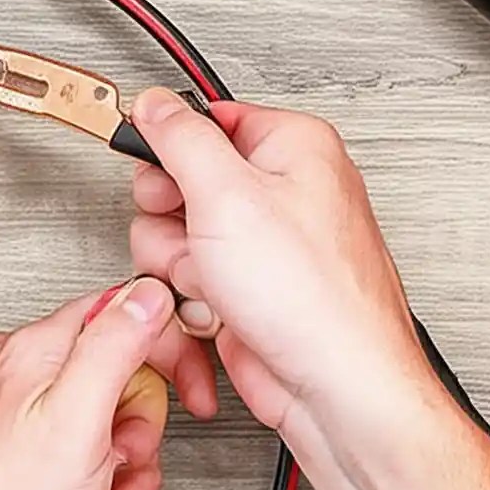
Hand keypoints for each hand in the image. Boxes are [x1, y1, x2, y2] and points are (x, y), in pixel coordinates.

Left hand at [0, 278, 176, 489]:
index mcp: (35, 349)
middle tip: (121, 463)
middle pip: (115, 375)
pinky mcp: (3, 448)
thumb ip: (113, 345)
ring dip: (114, 469)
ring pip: (95, 421)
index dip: (170, 355)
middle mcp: (15, 370)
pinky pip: (67, 452)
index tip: (190, 395)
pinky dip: (83, 486)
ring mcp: (5, 410)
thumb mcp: (75, 420)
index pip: (125, 313)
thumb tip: (146, 294)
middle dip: (135, 430)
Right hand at [128, 89, 489, 489]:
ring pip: (177, 231)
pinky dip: (193, 293)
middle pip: (182, 178)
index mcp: (292, 147)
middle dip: (170, 215)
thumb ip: (181, 137)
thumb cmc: (311, 298)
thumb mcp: (226, 195)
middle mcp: (284, 189)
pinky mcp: (248, 286)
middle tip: (193, 233)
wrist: (335, 387)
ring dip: (178, 261)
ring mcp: (264, 242)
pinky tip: (218, 306)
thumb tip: (154, 103)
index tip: (161, 175)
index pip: (206, 121)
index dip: (173, 150)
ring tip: (212, 279)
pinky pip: (192, 274)